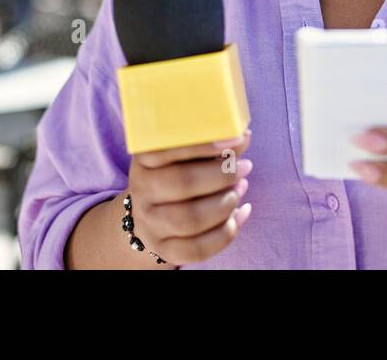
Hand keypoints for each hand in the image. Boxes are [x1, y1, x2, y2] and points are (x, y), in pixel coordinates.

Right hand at [124, 130, 253, 264]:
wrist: (151, 213)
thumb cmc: (176, 173)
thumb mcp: (183, 154)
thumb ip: (210, 145)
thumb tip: (242, 137)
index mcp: (144, 160)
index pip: (168, 150)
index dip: (205, 145)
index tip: (237, 138)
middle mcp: (142, 190)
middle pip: (183, 183)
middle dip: (222, 175)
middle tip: (244, 167)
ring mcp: (150, 223)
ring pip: (191, 219)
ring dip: (226, 203)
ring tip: (239, 189)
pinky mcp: (164, 249)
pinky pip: (198, 248)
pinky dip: (227, 232)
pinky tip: (242, 212)